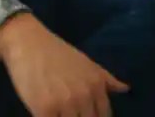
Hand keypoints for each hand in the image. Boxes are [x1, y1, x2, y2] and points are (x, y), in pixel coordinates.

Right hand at [0, 12, 127, 116]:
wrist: (29, 43)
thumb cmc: (58, 53)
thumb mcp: (88, 63)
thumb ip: (106, 79)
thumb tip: (125, 89)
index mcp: (97, 86)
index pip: (103, 116)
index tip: (86, 115)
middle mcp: (84, 96)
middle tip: (70, 113)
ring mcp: (65, 104)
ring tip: (60, 113)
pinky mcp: (44, 109)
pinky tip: (46, 115)